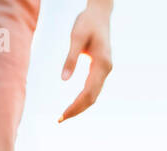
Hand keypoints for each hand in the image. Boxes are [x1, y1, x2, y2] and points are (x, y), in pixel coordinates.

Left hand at [58, 1, 112, 121]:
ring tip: (64, 116)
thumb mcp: (76, 37)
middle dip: (76, 110)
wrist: (100, 13)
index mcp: (102, 63)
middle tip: (59, 120)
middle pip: (92, 98)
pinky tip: (73, 105)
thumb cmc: (87, 22)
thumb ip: (70, 58)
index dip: (75, 106)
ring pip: (94, 95)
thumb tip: (63, 80)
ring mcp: (106, 70)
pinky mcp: (102, 69)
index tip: (62, 116)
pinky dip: (84, 99)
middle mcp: (107, 69)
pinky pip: (93, 89)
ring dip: (80, 107)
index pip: (88, 92)